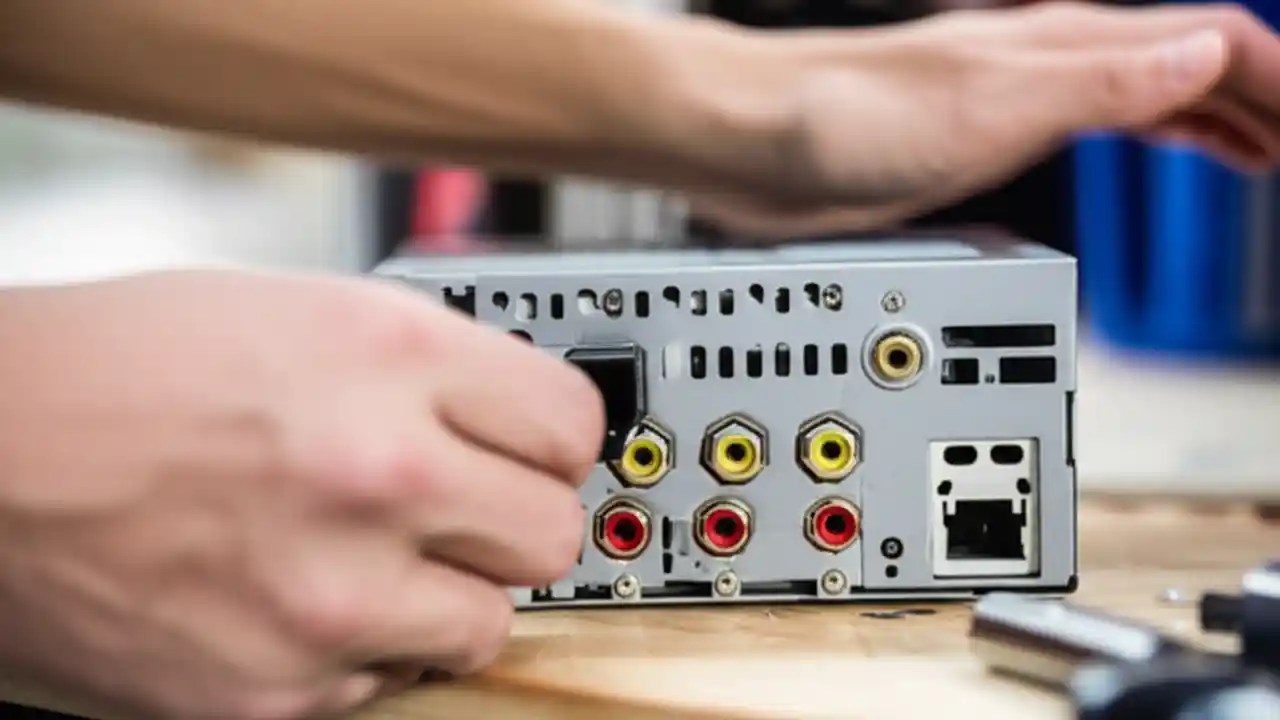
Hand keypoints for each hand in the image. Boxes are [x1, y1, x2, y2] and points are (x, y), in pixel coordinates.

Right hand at [0, 270, 601, 718]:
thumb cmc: (118, 370)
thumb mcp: (296, 311)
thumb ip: (424, 364)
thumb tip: (509, 410)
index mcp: (388, 355)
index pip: (573, 422)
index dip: (556, 439)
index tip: (536, 451)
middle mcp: (375, 470)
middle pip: (552, 532)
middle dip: (512, 521)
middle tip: (464, 512)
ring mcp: (330, 592)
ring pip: (491, 624)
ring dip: (449, 596)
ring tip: (377, 561)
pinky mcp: (277, 690)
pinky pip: (393, 682)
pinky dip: (365, 649)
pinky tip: (300, 597)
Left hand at [683, 2, 1279, 235]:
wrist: (752, 140)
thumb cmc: (841, 117)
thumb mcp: (987, 107)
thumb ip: (1097, 83)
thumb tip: (1200, 61)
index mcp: (1062, 48)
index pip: (1210, 44)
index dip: (1274, 83)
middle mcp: (1050, 63)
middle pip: (1192, 66)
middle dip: (1262, 102)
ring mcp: (1021, 99)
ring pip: (1153, 94)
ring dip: (1220, 117)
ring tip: (1266, 151)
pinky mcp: (987, 139)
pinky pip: (1101, 125)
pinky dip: (1156, 136)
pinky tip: (1165, 151)